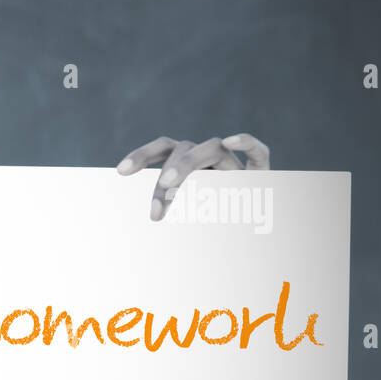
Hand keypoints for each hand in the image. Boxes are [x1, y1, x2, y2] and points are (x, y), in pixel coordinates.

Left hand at [116, 133, 270, 220]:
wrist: (247, 239)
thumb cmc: (203, 229)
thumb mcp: (177, 223)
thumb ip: (162, 215)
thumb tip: (135, 227)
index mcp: (184, 162)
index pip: (161, 149)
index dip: (141, 155)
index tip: (120, 172)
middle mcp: (206, 156)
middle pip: (182, 148)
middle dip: (164, 175)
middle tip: (155, 209)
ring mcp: (232, 162)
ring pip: (211, 147)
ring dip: (187, 164)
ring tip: (168, 184)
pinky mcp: (260, 171)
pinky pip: (256, 150)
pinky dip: (246, 142)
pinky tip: (231, 140)